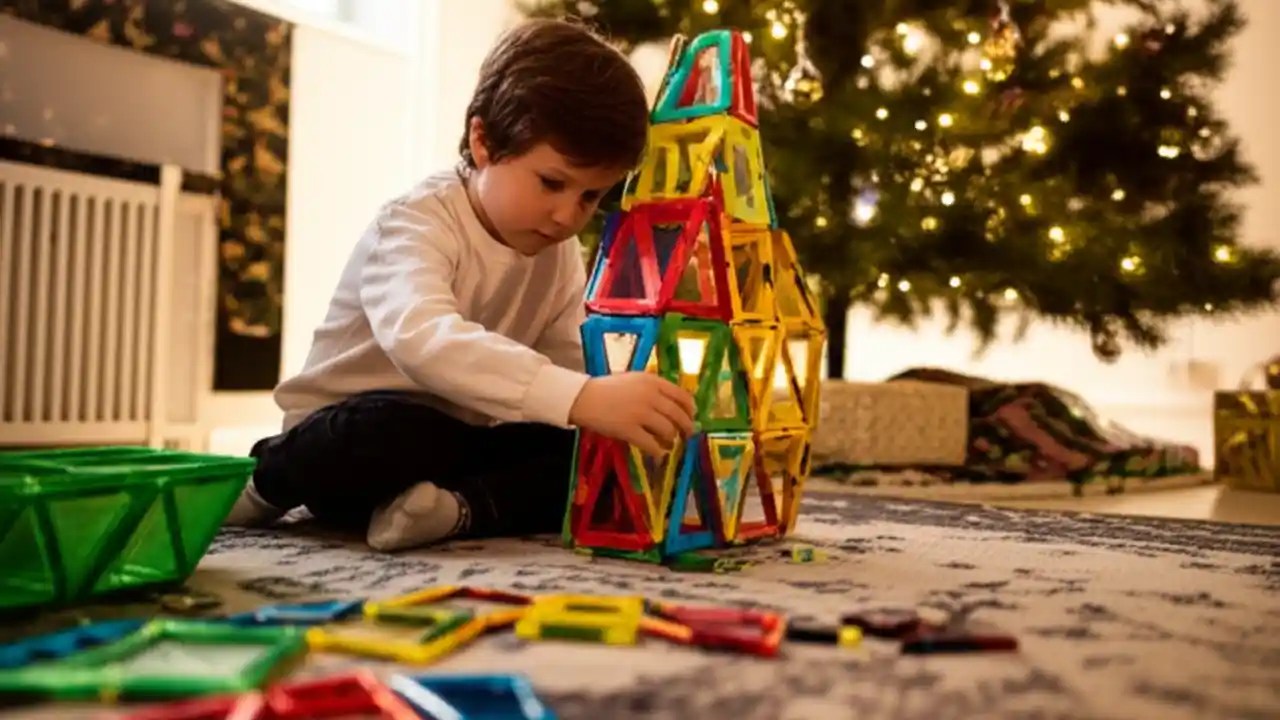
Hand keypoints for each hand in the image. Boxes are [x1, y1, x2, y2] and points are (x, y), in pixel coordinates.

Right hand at [569, 372, 695, 456]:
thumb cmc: (607, 388)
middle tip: (687, 434)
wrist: (582, 397)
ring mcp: (640, 413)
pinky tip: (658, 454)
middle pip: (678, 415)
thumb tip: (674, 405)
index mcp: (652, 381)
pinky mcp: (629, 430)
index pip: (682, 395)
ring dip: (671, 439)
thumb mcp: (633, 379)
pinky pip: (652, 445)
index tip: (692, 416)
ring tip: (668, 443)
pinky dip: (658, 452)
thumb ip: (653, 388)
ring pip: (668, 431)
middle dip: (686, 427)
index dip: (690, 408)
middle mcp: (650, 396)